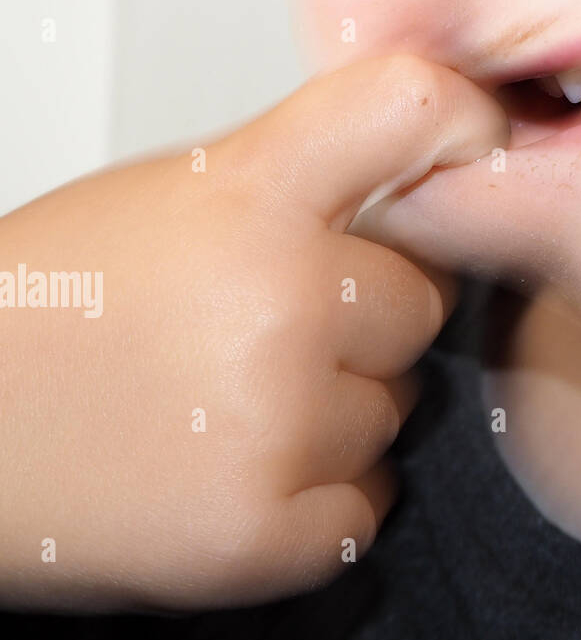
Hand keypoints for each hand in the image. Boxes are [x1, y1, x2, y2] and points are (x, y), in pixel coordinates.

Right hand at [0, 55, 507, 612]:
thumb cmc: (49, 308)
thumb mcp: (170, 194)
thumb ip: (300, 170)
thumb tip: (422, 156)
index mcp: (247, 193)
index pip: (405, 107)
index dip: (459, 120)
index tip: (473, 139)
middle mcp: (278, 297)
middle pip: (423, 300)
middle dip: (367, 317)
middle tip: (269, 327)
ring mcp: (274, 419)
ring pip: (396, 408)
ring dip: (335, 411)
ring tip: (229, 402)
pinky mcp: (258, 532)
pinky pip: (369, 505)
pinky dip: (319, 498)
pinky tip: (239, 464)